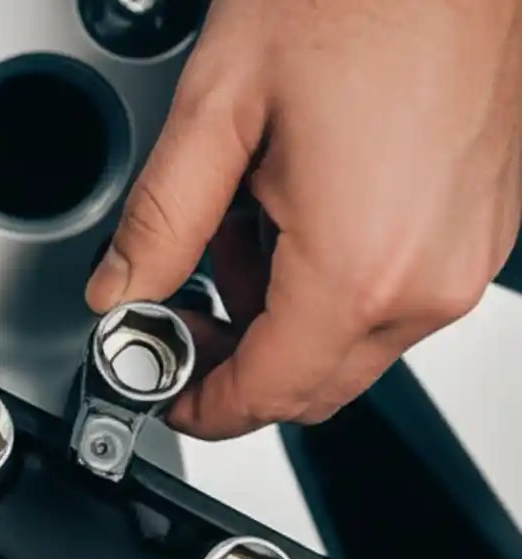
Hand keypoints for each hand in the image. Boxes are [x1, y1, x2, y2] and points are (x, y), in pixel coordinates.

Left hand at [86, 0, 521, 439]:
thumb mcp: (217, 109)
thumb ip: (159, 221)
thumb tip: (120, 288)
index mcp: (360, 265)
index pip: (268, 392)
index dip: (201, 405)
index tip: (161, 390)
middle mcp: (431, 275)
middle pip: (315, 383)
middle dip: (233, 360)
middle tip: (175, 309)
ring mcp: (468, 250)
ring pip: (353, 340)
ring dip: (278, 310)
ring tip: (234, 222)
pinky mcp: (483, 220)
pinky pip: (395, 290)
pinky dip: (330, 276)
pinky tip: (292, 204)